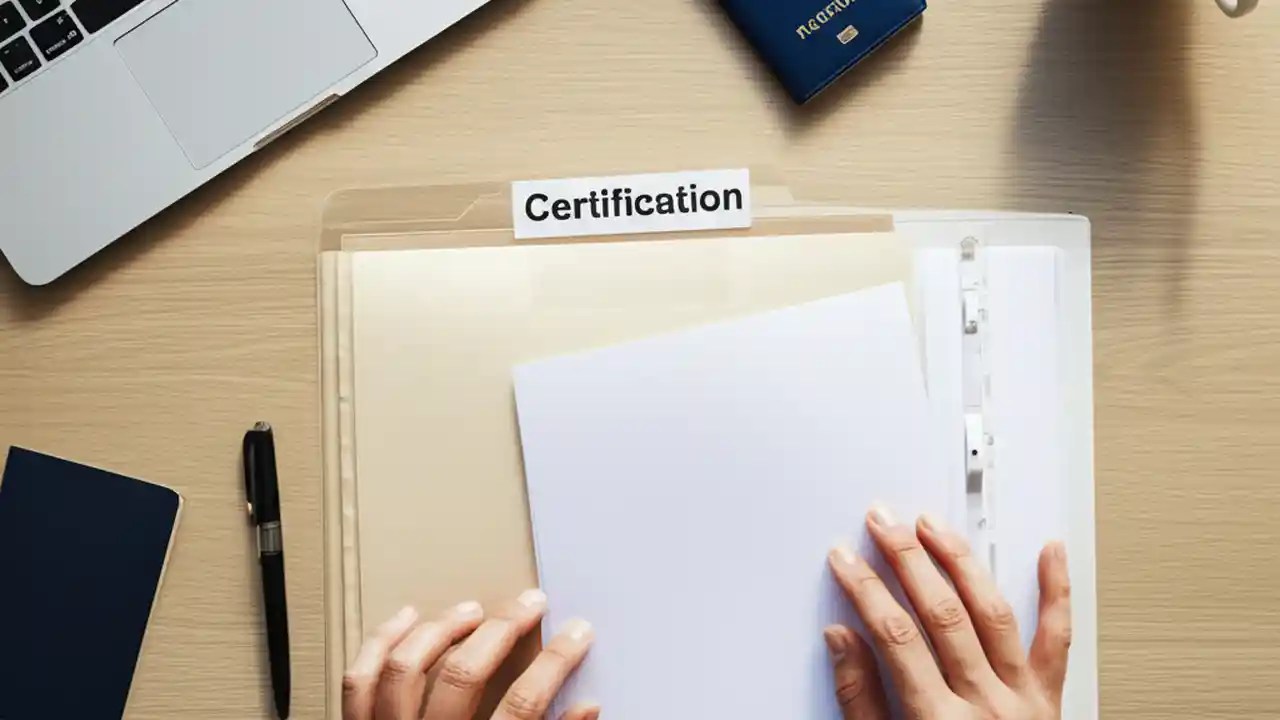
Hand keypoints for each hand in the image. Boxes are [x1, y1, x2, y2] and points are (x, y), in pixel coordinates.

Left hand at [343, 590, 597, 719]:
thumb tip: (587, 710)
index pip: (523, 705)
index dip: (555, 662)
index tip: (577, 634)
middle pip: (464, 675)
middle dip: (504, 629)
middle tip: (531, 604)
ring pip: (406, 669)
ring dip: (443, 629)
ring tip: (474, 609)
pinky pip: (359, 682)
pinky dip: (381, 643)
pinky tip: (406, 619)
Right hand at [825, 507, 1071, 719]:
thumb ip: (862, 702)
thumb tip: (843, 641)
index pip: (896, 636)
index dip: (866, 590)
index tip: (846, 560)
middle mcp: (986, 708)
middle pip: (941, 614)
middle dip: (907, 560)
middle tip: (883, 523)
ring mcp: (1023, 701)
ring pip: (991, 614)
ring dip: (961, 563)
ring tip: (935, 527)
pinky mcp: (1049, 701)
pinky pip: (1057, 640)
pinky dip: (1057, 593)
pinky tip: (1050, 553)